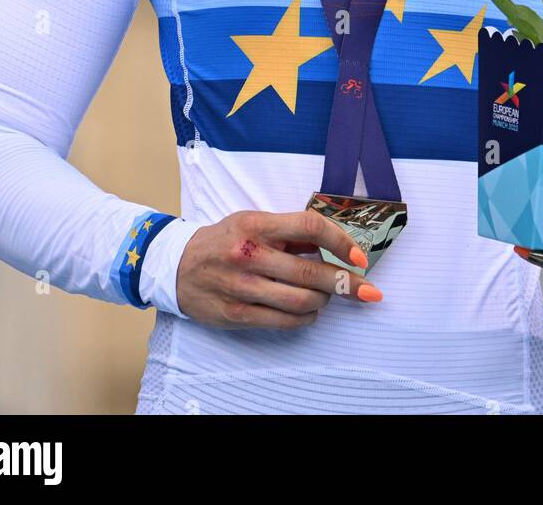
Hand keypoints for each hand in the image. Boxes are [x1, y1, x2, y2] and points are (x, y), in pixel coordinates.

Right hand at [175, 208, 383, 326]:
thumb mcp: (252, 221)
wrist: (176, 266)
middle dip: (345, 283)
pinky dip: (306, 318)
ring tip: (327, 295)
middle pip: (310, 272)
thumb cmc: (224, 240)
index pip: (309, 227)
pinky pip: (284, 321)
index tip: (359, 256)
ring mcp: (242, 287)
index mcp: (256, 225)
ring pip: (300, 301)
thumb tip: (332, 243)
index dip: (340, 241)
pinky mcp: (236, 314)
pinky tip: (310, 311)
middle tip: (366, 289)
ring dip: (324, 301)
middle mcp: (249, 255)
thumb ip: (289, 231)